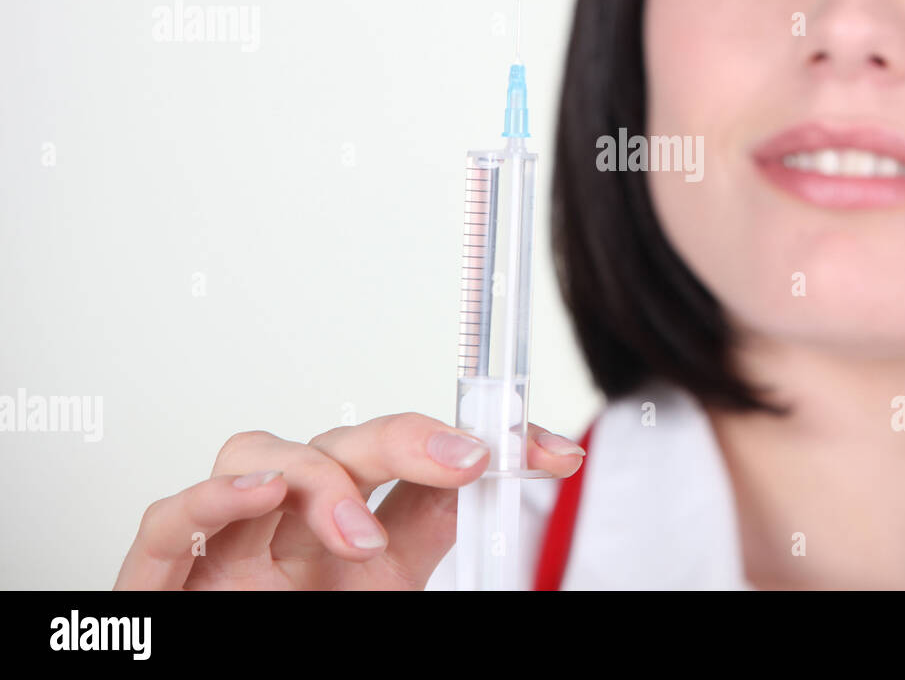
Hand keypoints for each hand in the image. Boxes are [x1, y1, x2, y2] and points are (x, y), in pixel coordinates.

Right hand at [113, 414, 585, 589]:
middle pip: (345, 445)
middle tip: (466, 459)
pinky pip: (170, 521)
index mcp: (362, 551)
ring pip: (260, 452)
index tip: (552, 451)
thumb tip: (513, 535)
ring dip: (315, 475)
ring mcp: (229, 552)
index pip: (425, 476)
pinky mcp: (163, 581)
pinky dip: (208, 499)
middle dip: (406, 437)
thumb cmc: (300, 661)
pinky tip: (256, 495)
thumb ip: (442, 565)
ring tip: (355, 533)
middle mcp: (298, 537)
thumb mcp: (391, 611)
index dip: (486, 448)